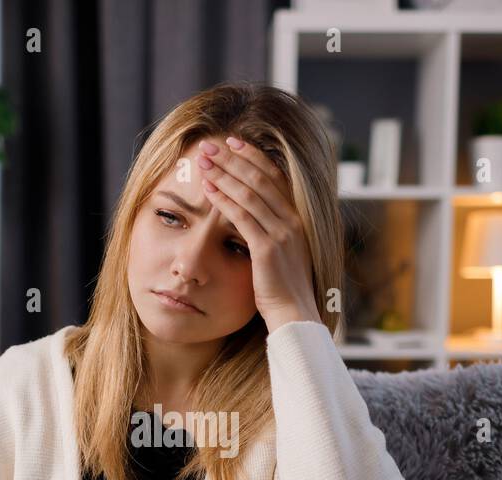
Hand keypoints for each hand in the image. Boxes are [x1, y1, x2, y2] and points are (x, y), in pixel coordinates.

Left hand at [197, 136, 318, 332]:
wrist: (294, 313)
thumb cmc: (283, 288)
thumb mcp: (283, 252)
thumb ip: (272, 230)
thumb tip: (254, 215)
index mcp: (297, 218)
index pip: (274, 176)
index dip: (252, 156)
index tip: (232, 142)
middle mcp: (292, 220)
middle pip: (260, 177)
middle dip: (232, 158)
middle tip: (210, 145)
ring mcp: (281, 233)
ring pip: (249, 192)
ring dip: (224, 173)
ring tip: (204, 161)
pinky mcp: (267, 248)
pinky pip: (241, 216)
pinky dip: (223, 199)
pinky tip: (208, 188)